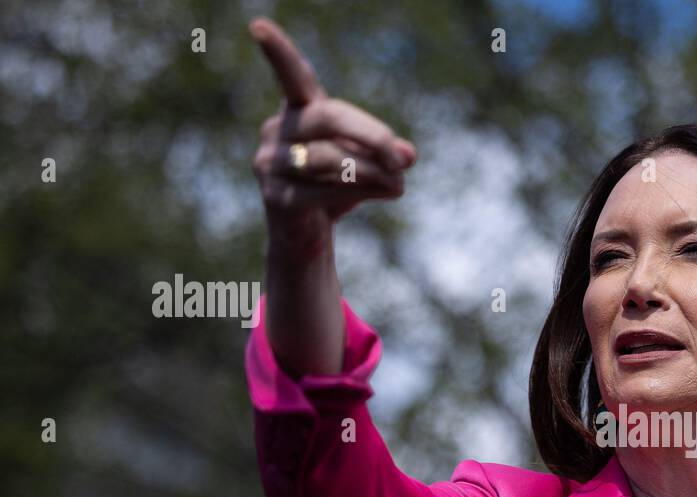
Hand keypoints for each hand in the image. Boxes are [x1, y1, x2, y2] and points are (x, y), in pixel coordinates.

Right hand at [248, 17, 416, 258]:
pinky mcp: (276, 198)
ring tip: (399, 183)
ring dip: (373, 171)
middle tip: (403, 160)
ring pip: (331, 158)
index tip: (259, 26)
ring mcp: (270, 164)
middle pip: (329, 117)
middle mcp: (276, 130)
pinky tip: (389, 193)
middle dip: (373, 136)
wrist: (305, 240)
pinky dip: (361, 192)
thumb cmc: (336, 189)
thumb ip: (386, 153)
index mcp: (298, 111)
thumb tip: (407, 154)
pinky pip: (325, 190)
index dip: (278, 52)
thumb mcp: (367, 165)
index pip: (292, 77)